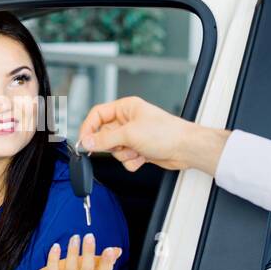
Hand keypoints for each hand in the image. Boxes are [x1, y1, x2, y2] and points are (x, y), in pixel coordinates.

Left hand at [35, 232, 122, 269]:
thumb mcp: (90, 268)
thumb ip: (104, 260)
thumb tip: (118, 250)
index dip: (107, 262)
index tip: (110, 249)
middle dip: (89, 253)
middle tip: (90, 236)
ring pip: (70, 269)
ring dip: (73, 252)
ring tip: (75, 237)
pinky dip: (54, 258)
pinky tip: (56, 246)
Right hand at [78, 95, 228, 174]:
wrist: (185, 148)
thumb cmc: (166, 132)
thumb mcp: (129, 134)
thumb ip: (105, 139)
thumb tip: (87, 141)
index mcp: (125, 108)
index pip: (97, 115)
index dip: (88, 128)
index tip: (84, 141)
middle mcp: (128, 121)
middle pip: (104, 135)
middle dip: (112, 145)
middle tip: (119, 146)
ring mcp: (134, 136)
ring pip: (114, 150)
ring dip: (124, 155)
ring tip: (136, 151)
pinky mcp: (139, 149)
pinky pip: (125, 159)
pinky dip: (131, 161)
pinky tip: (142, 157)